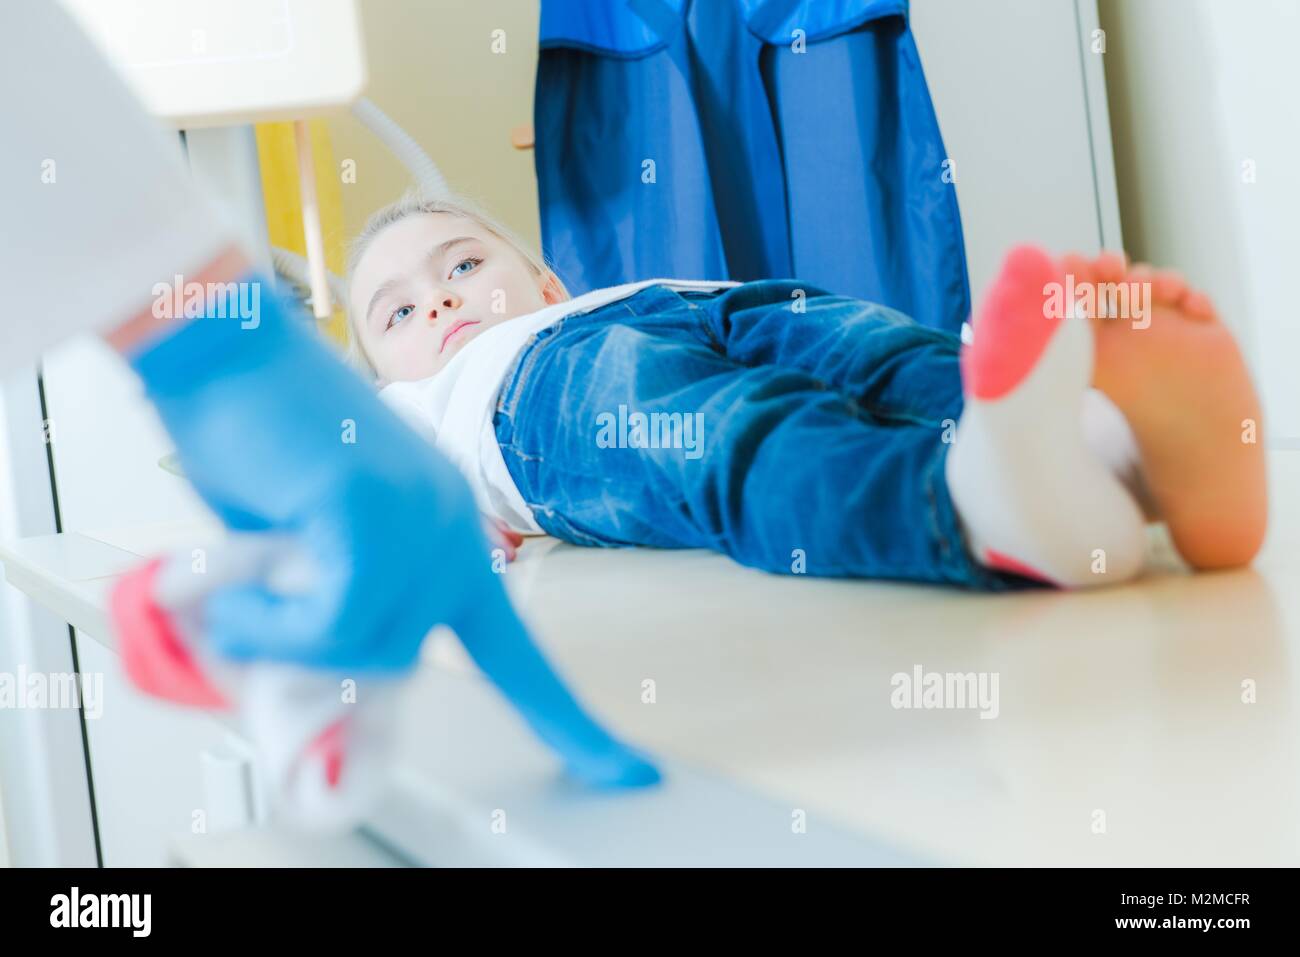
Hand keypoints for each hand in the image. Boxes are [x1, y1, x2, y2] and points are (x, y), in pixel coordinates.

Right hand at [125, 267, 658, 786]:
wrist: (220, 345)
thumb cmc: (254, 434)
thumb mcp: (304, 544)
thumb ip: (330, 602)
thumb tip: (312, 673)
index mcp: (451, 533)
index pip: (525, 653)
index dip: (570, 721)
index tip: (624, 773)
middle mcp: (454, 529)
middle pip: (406, 658)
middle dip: (320, 658)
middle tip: (253, 620)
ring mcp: (424, 519)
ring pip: (367, 647)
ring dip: (281, 636)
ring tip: (237, 586)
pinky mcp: (376, 514)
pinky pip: (330, 622)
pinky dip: (270, 621)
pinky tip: (238, 580)